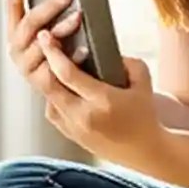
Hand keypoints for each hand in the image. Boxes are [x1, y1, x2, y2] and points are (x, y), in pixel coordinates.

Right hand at [6, 0, 88, 82]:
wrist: (64, 92)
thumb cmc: (59, 55)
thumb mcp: (48, 31)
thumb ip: (49, 13)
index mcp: (15, 32)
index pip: (12, 5)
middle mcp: (17, 49)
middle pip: (30, 22)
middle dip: (50, 5)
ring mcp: (29, 67)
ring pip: (44, 43)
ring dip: (62, 28)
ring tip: (78, 16)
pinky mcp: (43, 84)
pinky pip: (57, 67)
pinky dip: (72, 57)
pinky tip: (85, 48)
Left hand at [34, 31, 165, 164]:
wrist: (145, 151)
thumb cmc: (145, 114)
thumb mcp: (143, 81)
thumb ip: (126, 61)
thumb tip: (103, 48)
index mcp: (103, 101)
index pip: (68, 74)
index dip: (53, 53)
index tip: (45, 36)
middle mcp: (84, 116)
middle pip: (49, 86)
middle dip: (43, 62)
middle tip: (43, 45)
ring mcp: (74, 128)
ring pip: (47, 97)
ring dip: (49, 79)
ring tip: (55, 65)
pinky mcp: (69, 135)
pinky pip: (52, 110)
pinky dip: (54, 96)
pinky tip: (64, 87)